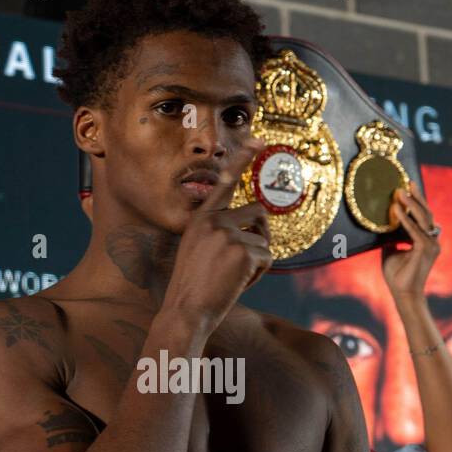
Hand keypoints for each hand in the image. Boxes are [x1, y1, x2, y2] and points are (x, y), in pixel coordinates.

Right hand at [162, 137, 272, 332]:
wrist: (184, 312)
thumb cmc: (192, 289)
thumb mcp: (198, 252)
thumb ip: (220, 234)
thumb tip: (256, 224)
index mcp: (200, 219)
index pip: (224, 183)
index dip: (242, 159)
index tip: (258, 139)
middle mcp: (213, 220)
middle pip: (258, 214)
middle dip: (260, 236)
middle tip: (242, 263)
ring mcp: (228, 234)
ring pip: (264, 239)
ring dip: (257, 260)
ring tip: (232, 277)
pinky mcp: (244, 250)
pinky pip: (267, 258)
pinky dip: (258, 275)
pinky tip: (236, 285)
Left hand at [382, 183, 440, 298]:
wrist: (403, 294)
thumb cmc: (397, 275)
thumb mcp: (391, 250)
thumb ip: (391, 237)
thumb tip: (383, 224)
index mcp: (426, 240)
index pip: (423, 216)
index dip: (417, 201)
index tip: (408, 186)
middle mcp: (432, 240)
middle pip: (426, 213)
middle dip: (417, 197)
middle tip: (407, 182)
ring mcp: (431, 245)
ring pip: (423, 219)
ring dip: (411, 204)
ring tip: (400, 193)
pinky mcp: (425, 250)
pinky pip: (415, 231)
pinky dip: (406, 220)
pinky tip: (396, 210)